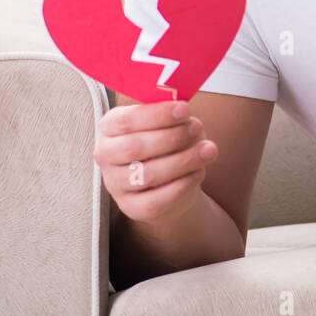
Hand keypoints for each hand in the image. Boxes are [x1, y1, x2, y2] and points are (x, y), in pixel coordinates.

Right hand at [95, 99, 217, 223]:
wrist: (170, 181)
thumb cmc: (169, 143)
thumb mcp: (171, 123)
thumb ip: (174, 117)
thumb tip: (186, 115)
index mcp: (109, 127)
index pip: (126, 120)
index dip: (156, 114)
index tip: (185, 108)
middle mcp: (105, 155)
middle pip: (133, 147)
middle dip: (171, 137)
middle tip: (198, 128)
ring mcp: (115, 184)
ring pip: (147, 174)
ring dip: (183, 161)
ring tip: (209, 150)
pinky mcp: (130, 207)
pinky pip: (156, 201)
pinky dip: (182, 186)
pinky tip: (199, 172)